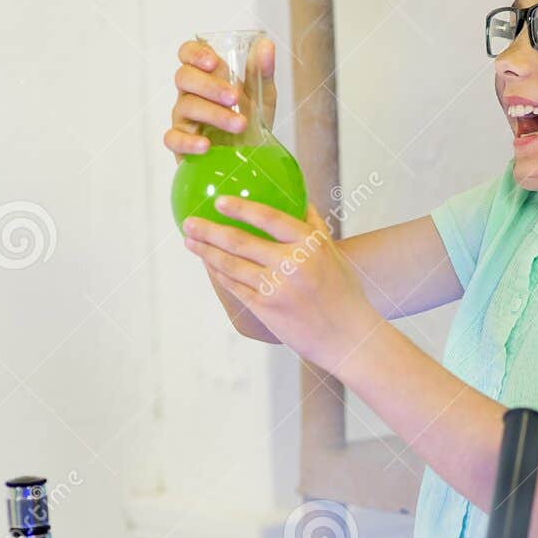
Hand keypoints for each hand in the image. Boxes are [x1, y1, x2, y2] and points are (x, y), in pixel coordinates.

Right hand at [163, 36, 277, 156]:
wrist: (250, 156)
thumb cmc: (251, 122)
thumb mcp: (262, 95)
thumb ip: (261, 71)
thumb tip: (266, 44)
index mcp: (206, 76)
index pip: (188, 54)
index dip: (195, 53)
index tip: (213, 62)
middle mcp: (190, 93)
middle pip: (184, 77)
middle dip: (210, 86)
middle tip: (234, 97)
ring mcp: (183, 118)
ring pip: (186, 106)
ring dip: (214, 114)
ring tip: (240, 124)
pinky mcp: (181, 144)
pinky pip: (174, 139)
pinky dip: (188, 141)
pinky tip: (206, 145)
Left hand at [180, 197, 382, 373]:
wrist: (349, 338)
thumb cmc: (344, 294)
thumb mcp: (334, 256)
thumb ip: (314, 228)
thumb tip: (298, 199)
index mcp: (310, 244)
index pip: (268, 218)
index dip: (240, 208)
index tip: (218, 201)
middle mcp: (292, 264)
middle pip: (240, 241)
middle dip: (208, 230)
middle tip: (188, 222)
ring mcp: (277, 288)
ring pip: (231, 265)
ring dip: (206, 252)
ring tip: (190, 241)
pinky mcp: (267, 310)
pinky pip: (235, 288)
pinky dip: (219, 275)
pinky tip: (209, 267)